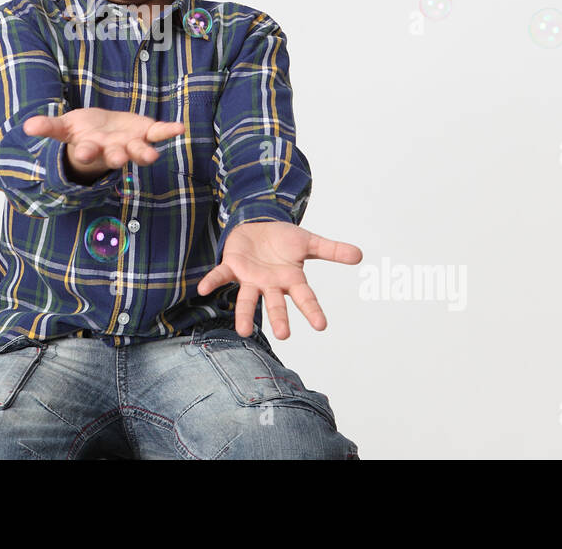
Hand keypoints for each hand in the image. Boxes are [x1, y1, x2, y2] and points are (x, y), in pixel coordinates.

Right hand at [22, 108, 184, 177]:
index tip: (81, 153)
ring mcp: (130, 144)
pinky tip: (178, 128)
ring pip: (137, 151)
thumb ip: (48, 127)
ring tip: (151, 156)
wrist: (103, 133)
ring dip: (144, 153)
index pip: (85, 152)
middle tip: (118, 159)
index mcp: (90, 149)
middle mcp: (111, 151)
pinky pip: (158, 134)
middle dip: (116, 157)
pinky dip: (167, 131)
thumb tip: (27, 127)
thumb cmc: (82, 132)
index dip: (84, 153)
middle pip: (114, 156)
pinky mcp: (145, 133)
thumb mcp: (63, 128)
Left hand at [195, 221, 362, 339]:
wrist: (258, 226)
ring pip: (247, 299)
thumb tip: (360, 255)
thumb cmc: (283, 240)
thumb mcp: (309, 242)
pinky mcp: (232, 267)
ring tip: (242, 331)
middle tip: (284, 336)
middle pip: (275, 304)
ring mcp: (250, 278)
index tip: (322, 325)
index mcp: (290, 279)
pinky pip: (220, 276)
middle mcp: (270, 284)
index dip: (312, 311)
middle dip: (278, 319)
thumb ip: (332, 251)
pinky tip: (201, 289)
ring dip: (244, 314)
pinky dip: (212, 282)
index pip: (304, 298)